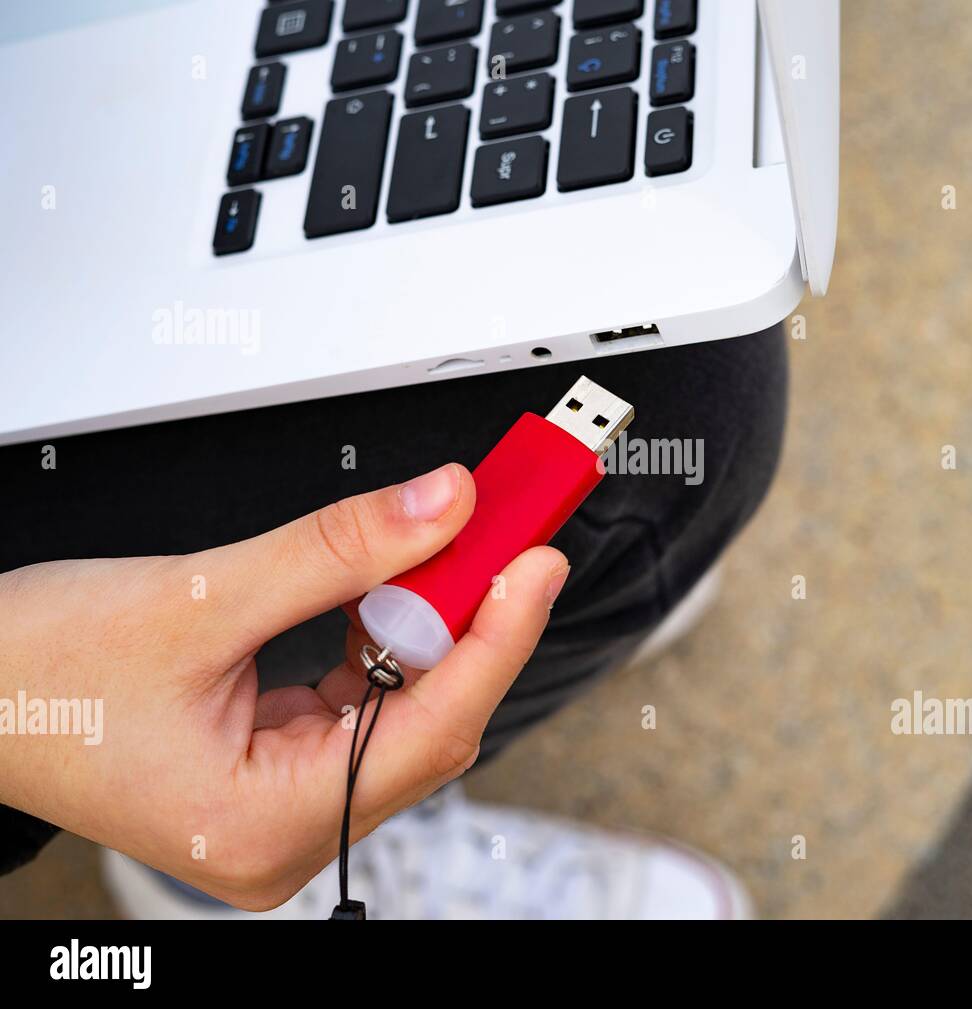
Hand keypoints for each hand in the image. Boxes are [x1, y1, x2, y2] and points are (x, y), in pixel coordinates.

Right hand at [0, 463, 567, 908]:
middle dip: (468, 618)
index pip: (432, 727)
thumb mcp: (199, 597)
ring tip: (448, 546)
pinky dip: (386, 641)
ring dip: (429, 624)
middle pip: (428, 720)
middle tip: (503, 530)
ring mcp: (285, 804)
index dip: (498, 633)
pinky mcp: (278, 769)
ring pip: (404, 710)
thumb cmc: (34, 676)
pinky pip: (367, 706)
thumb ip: (336, 550)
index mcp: (265, 824)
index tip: (535, 557)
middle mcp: (285, 832)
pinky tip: (388, 590)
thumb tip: (441, 506)